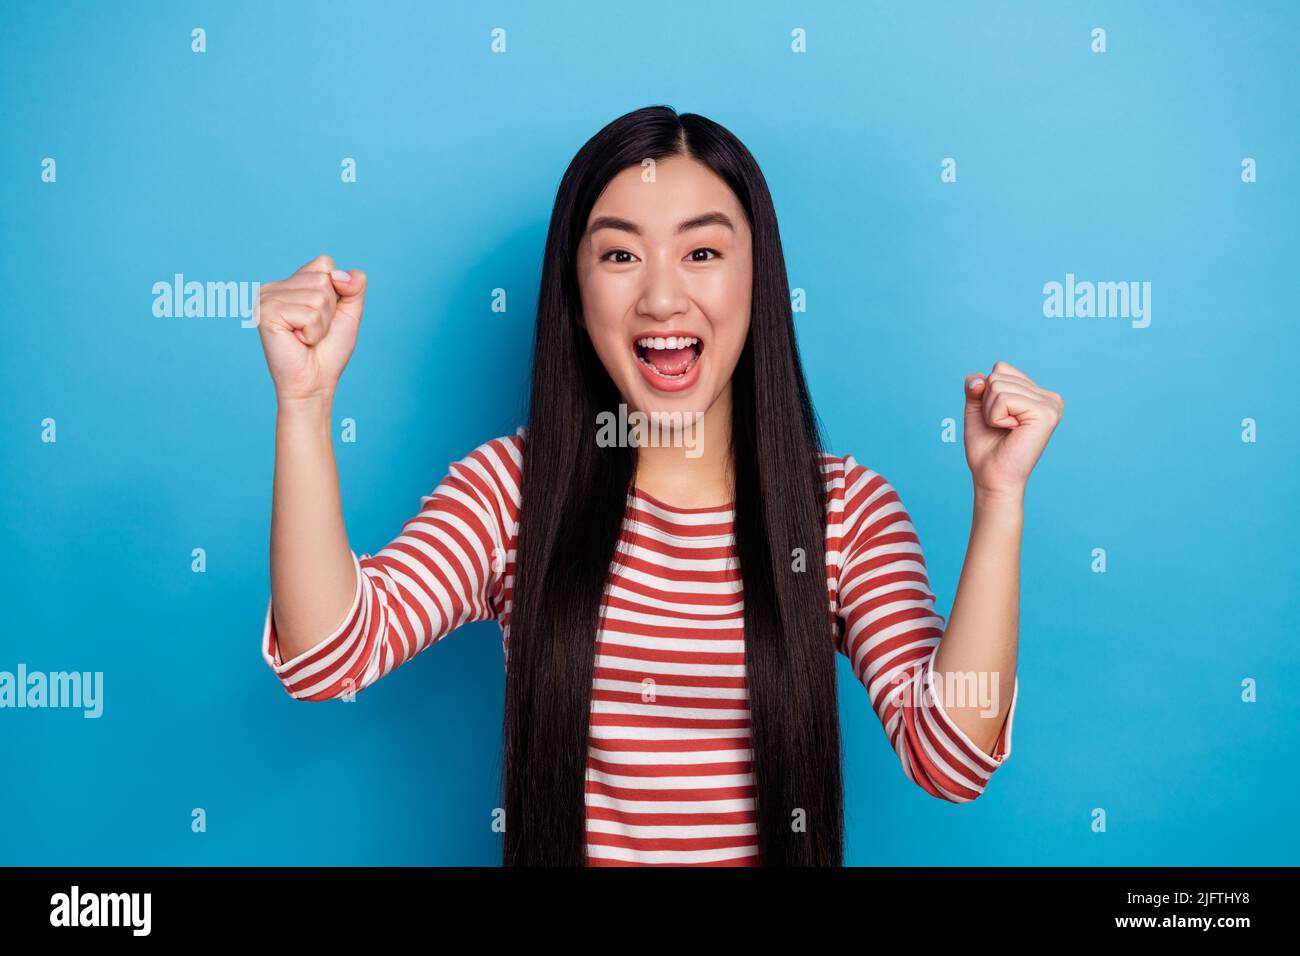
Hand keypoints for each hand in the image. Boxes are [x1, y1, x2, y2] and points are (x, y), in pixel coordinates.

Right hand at [256, 254, 367, 403]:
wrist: (315, 381)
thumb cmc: (329, 349)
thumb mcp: (349, 312)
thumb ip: (354, 285)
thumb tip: (338, 274)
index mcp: (290, 283)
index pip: (324, 263)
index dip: (336, 292)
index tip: (323, 315)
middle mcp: (274, 286)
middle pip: (323, 278)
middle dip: (330, 309)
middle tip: (314, 330)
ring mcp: (267, 298)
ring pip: (318, 296)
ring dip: (322, 323)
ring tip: (307, 337)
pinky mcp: (266, 313)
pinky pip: (310, 313)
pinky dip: (313, 332)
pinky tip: (299, 341)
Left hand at [963, 360, 1063, 500]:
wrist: (992, 477)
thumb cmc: (986, 447)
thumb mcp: (977, 409)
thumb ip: (976, 386)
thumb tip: (979, 379)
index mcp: (1037, 394)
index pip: (1000, 368)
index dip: (986, 393)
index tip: (997, 418)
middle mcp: (1049, 397)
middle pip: (998, 375)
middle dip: (987, 403)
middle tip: (1000, 427)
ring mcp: (1051, 404)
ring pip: (998, 386)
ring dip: (991, 412)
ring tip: (1006, 431)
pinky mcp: (1046, 413)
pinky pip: (1004, 399)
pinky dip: (996, 417)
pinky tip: (1011, 432)